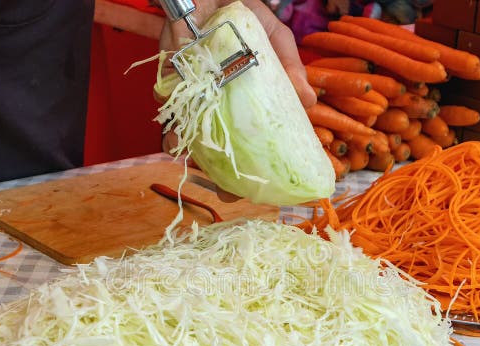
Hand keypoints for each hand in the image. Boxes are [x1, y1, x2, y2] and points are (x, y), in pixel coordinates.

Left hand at [158, 0, 314, 202]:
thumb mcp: (274, 38)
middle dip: (222, 179)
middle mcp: (222, 106)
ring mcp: (196, 100)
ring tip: (203, 176)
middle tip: (227, 194)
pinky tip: (173, 145)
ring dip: (196, 161)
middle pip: (221, 151)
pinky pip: (170, 117)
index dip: (256, 167)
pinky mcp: (171, 88)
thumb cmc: (242, 14)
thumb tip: (309, 101)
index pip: (253, 140)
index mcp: (247, 101)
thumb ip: (289, 66)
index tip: (261, 189)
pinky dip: (171, 133)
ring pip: (194, 141)